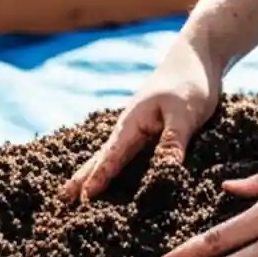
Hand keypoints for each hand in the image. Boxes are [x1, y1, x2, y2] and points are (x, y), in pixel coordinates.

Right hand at [62, 40, 221, 201]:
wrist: (196, 56)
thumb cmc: (190, 82)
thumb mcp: (185, 114)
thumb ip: (173, 142)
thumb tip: (164, 173)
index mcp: (132, 124)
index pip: (111, 158)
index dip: (98, 179)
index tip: (82, 200)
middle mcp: (128, 128)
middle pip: (100, 158)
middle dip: (82, 178)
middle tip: (61, 200)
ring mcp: (136, 128)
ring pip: (109, 156)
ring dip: (92, 173)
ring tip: (75, 193)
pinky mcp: (148, 129)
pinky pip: (125, 154)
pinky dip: (113, 167)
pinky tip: (110, 176)